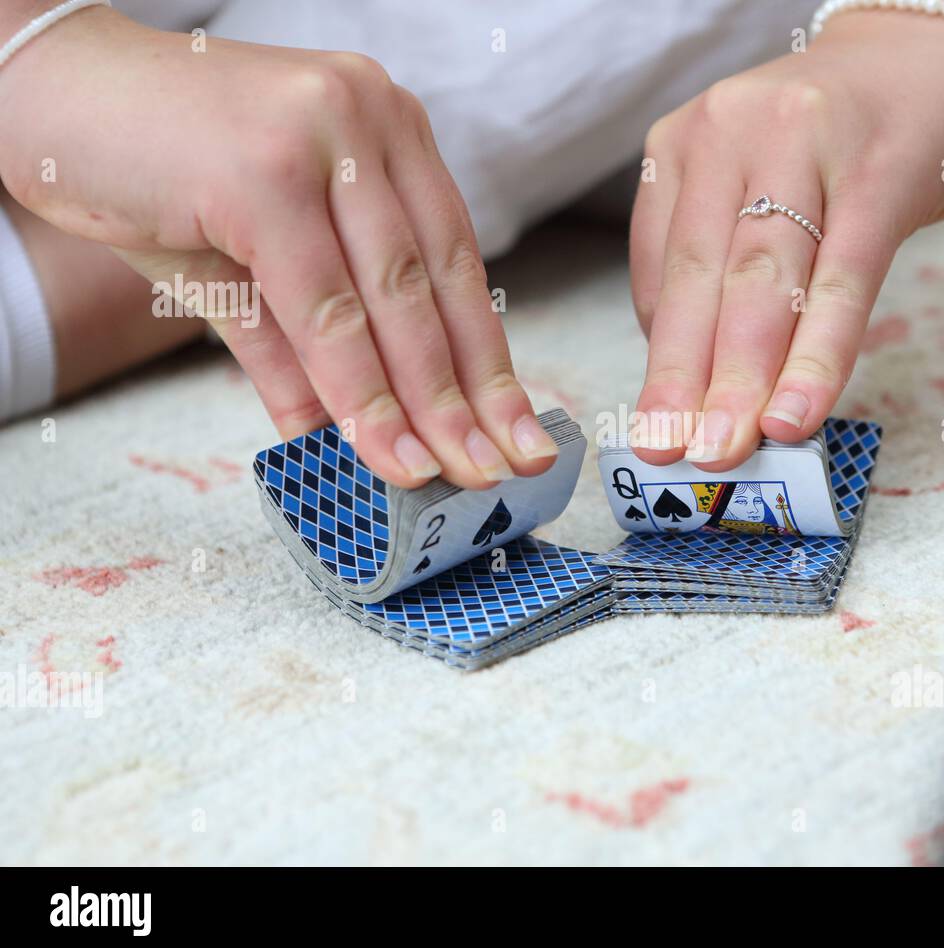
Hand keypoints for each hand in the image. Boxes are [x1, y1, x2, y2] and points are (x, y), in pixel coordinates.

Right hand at [0, 6, 556, 488]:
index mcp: (387, 133)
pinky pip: (321, 306)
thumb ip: (309, 347)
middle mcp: (370, 121)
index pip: (455, 264)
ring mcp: (321, 136)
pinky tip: (376, 450)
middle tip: (498, 472)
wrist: (44, 95)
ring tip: (441, 478)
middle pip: (434, 287)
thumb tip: (357, 441)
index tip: (517, 430)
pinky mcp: (263, 170)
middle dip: (468, 394)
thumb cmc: (156, 174)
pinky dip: (349, 389)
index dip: (488, 357)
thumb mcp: (255, 264)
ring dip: (416, 406)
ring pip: (386, 302)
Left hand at [628, 4, 943, 469]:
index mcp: (685, 144)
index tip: (658, 434)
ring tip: (727, 448)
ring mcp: (804, 142)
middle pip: (703, 281)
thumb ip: (721, 264)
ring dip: (742, 378)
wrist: (930, 53)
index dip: (662, 363)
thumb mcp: (752, 186)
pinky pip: (842, 279)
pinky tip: (799, 411)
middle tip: (673, 458)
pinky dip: (817, 353)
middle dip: (685, 382)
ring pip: (763, 282)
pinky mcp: (879, 169)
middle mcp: (731, 131)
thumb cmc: (835, 142)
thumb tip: (697, 379)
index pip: (662, 273)